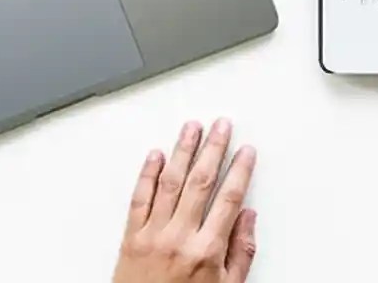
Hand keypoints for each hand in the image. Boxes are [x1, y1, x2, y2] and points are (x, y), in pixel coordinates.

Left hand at [113, 119, 258, 282]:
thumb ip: (241, 252)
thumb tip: (247, 218)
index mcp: (206, 250)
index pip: (229, 198)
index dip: (240, 171)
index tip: (247, 152)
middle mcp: (178, 238)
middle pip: (200, 182)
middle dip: (214, 149)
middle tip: (222, 126)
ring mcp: (152, 235)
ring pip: (170, 182)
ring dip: (183, 150)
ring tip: (192, 128)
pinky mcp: (130, 238)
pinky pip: (139, 198)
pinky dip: (147, 174)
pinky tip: (156, 155)